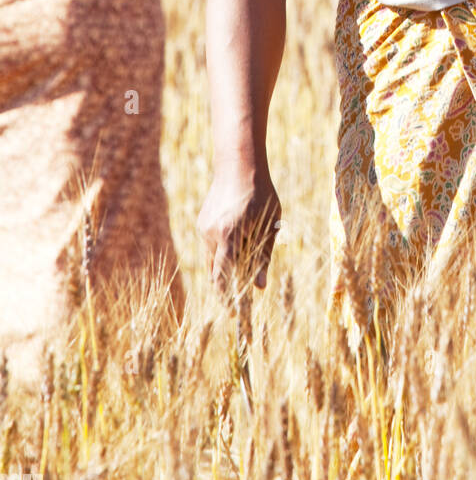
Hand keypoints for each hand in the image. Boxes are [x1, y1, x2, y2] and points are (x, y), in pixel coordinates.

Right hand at [198, 167, 280, 294]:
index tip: (234, 315)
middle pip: (216, 272)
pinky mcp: (202, 223)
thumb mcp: (270, 224)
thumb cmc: (261, 193)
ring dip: (226, 269)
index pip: (224, 276)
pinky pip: (212, 246)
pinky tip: (238, 242)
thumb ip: (263, 255)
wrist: (238, 164)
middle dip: (226, 288)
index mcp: (229, 234)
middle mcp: (212, 234)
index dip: (228, 298)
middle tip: (239, 303)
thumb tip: (259, 286)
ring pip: (213, 260)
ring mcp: (204, 228)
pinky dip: (223, 253)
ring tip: (245, 266)